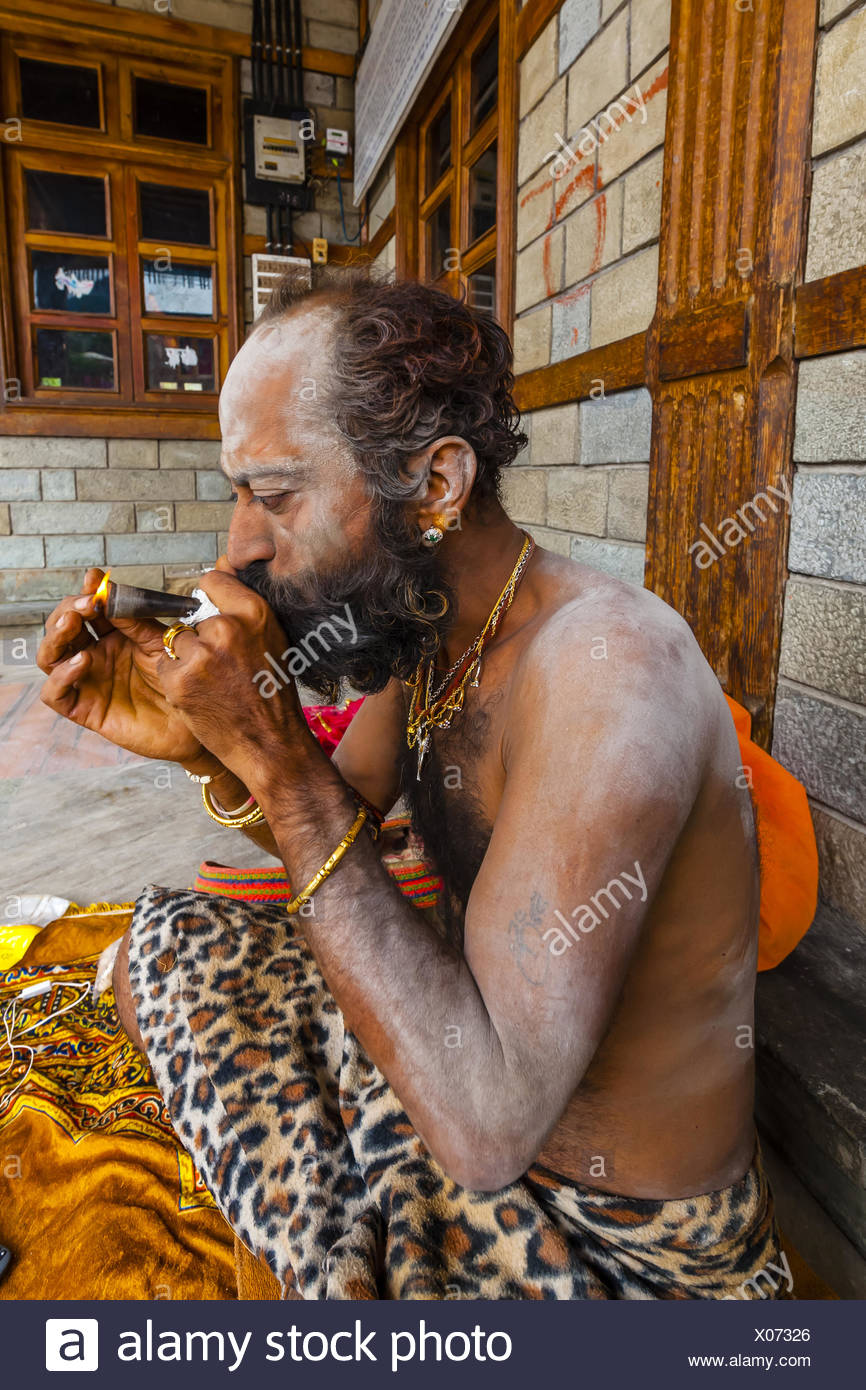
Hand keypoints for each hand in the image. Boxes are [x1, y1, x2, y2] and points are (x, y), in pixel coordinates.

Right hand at [38, 568, 217, 772]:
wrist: (196, 721)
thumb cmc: (182, 682)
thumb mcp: (162, 643)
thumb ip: (136, 621)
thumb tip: (111, 592)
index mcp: (112, 636)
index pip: (87, 610)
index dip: (87, 593)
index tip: (95, 579)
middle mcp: (94, 656)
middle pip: (62, 628)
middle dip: (69, 610)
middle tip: (88, 602)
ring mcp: (86, 682)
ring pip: (49, 656)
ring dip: (56, 636)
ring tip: (75, 623)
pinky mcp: (85, 709)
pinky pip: (56, 694)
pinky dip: (61, 676)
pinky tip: (82, 661)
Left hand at [157, 568, 318, 790]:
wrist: (270, 743)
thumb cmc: (272, 692)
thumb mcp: (271, 639)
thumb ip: (242, 604)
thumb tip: (222, 562)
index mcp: (254, 612)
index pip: (211, 581)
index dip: (210, 603)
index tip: (218, 623)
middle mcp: (227, 627)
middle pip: (191, 618)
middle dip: (199, 640)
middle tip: (223, 669)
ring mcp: (202, 654)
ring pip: (176, 642)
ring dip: (186, 661)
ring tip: (213, 684)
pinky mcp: (180, 678)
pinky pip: (166, 666)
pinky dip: (177, 682)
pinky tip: (202, 696)